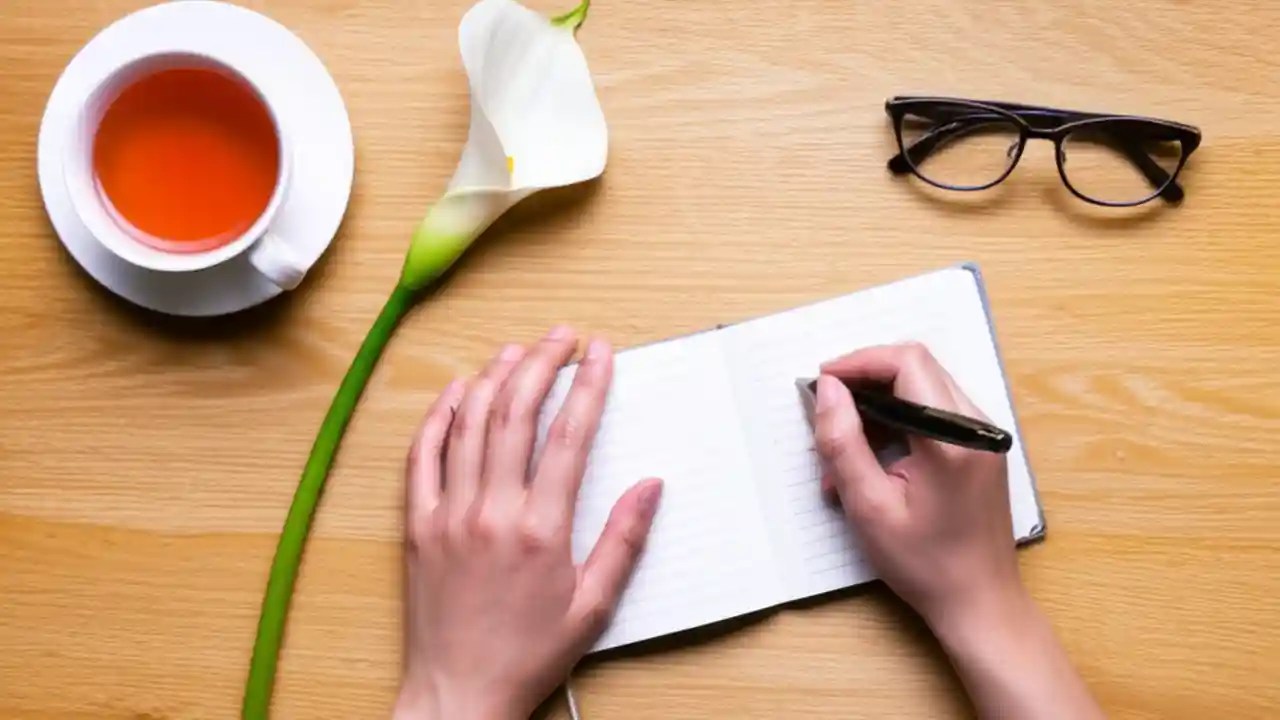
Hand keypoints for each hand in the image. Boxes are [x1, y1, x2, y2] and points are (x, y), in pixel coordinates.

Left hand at [395, 327, 662, 719]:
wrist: (459, 695)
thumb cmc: (529, 655)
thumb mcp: (593, 606)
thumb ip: (623, 540)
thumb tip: (650, 485)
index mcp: (541, 530)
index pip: (569, 436)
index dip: (588, 386)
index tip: (600, 352)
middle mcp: (492, 512)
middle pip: (517, 414)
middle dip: (543, 363)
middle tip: (561, 335)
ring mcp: (448, 514)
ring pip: (470, 424)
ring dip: (495, 378)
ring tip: (518, 349)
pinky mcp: (417, 525)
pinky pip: (422, 456)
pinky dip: (439, 416)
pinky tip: (457, 390)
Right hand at [813, 343, 1103, 719]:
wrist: (979, 603)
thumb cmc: (926, 564)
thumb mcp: (869, 506)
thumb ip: (843, 441)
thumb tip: (827, 390)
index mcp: (952, 437)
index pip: (906, 363)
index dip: (858, 363)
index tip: (821, 382)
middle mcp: (975, 427)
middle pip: (914, 370)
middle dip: (863, 386)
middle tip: (826, 419)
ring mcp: (981, 438)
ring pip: (919, 392)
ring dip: (876, 412)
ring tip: (842, 460)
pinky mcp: (977, 450)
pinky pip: (931, 416)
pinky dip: (895, 428)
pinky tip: (869, 467)